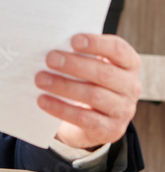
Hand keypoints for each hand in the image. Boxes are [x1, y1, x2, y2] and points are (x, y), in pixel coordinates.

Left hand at [35, 34, 140, 150]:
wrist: (92, 120)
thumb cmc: (88, 80)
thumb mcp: (90, 64)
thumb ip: (79, 53)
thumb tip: (51, 42)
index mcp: (128, 63)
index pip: (118, 50)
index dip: (97, 44)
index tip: (73, 40)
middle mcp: (131, 86)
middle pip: (104, 73)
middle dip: (74, 65)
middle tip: (49, 59)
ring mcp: (123, 110)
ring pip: (93, 96)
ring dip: (63, 86)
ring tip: (40, 79)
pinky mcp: (111, 130)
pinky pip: (84, 118)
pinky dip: (61, 108)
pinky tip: (43, 100)